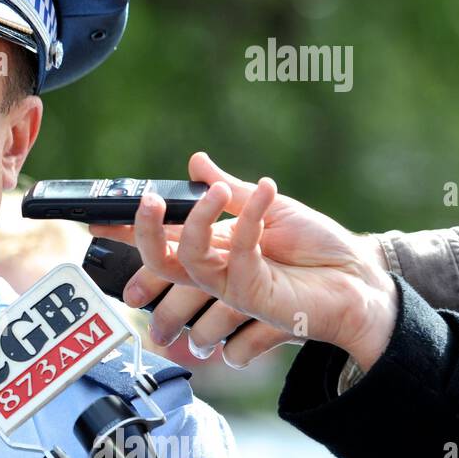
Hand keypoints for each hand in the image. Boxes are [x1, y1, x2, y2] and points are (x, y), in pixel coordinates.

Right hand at [91, 152, 396, 369]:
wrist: (361, 279)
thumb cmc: (319, 248)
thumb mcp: (271, 206)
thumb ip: (230, 190)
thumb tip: (194, 161)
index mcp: (214, 251)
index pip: (161, 241)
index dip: (127, 231)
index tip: (97, 219)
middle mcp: (215, 273)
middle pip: (160, 261)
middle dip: (142, 234)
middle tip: (145, 202)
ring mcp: (231, 288)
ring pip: (187, 262)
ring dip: (196, 221)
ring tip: (216, 191)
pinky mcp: (253, 296)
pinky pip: (238, 255)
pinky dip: (250, 217)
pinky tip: (265, 189)